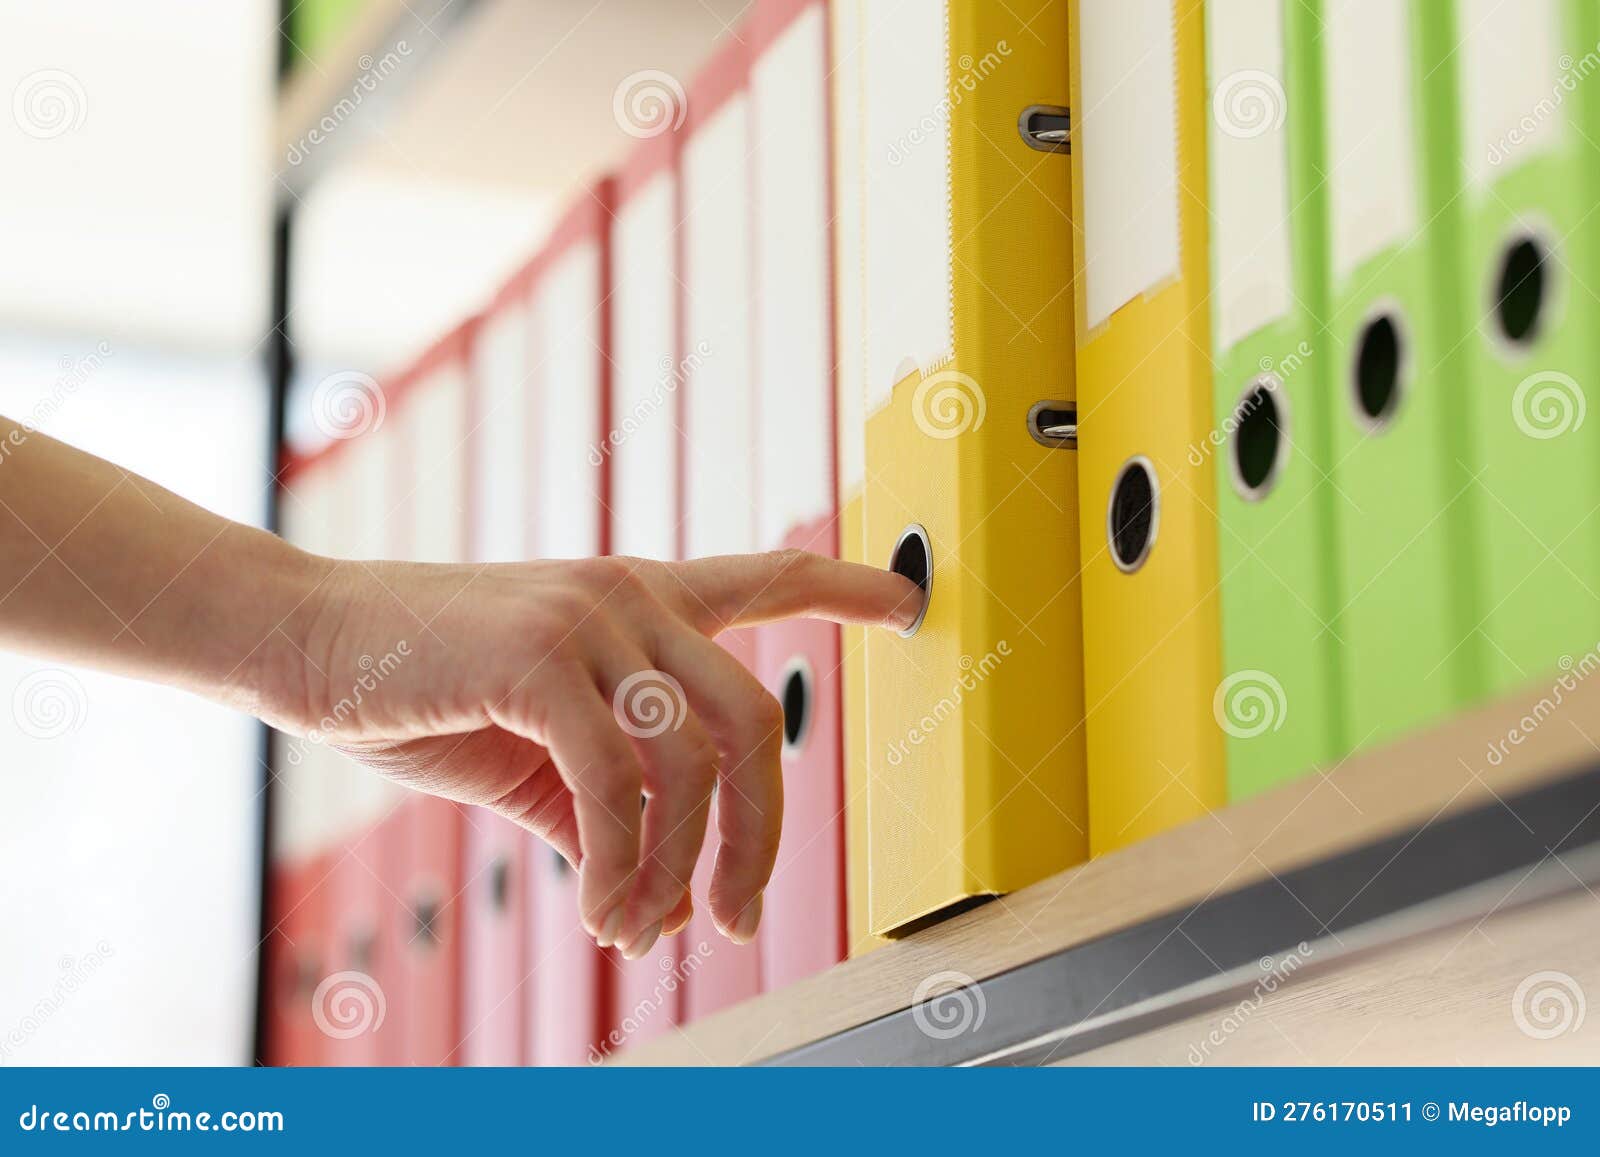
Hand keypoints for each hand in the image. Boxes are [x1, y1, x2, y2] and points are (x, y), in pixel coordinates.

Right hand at [273, 550, 920, 960]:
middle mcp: (631, 597)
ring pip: (689, 768)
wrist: (309, 642)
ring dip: (674, 873)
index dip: (846, 586)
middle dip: (760, 835)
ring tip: (637, 930)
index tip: (910, 600)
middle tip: (736, 916)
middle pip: (754, 719)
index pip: (765, 578)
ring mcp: (590, 619)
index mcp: (640, 600)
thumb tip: (648, 889)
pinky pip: (616, 788)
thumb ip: (603, 796)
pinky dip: (619, 870)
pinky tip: (600, 913)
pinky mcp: (541, 659)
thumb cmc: (421, 689)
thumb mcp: (532, 747)